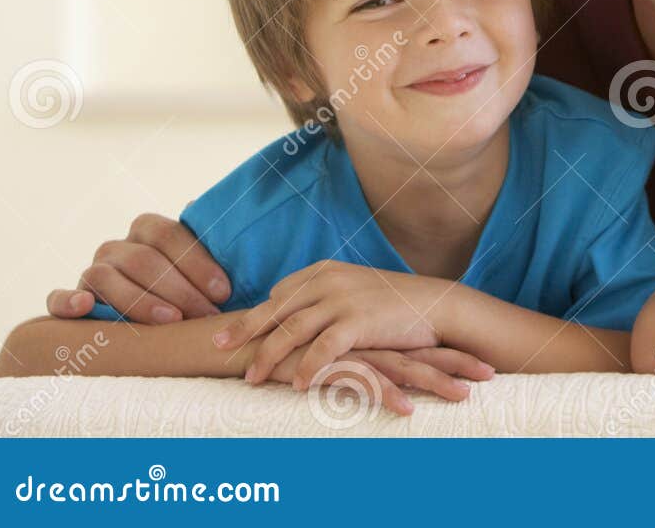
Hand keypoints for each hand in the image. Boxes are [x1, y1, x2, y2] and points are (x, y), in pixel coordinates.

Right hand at [47, 213, 231, 323]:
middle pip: (144, 260)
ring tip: (171, 320)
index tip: (223, 292)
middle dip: (180, 289)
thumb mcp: (199, 267)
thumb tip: (220, 220)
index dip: (197, 262)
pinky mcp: (70, 299)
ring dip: (141, 300)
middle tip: (206, 315)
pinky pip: (58, 298)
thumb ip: (210, 248)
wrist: (149, 314)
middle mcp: (117, 247)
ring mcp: (91, 272)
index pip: (170, 234)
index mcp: (148, 229)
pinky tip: (86, 306)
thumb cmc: (185, 289)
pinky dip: (68, 301)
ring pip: (107, 278)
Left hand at [212, 260, 452, 387]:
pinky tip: (297, 385)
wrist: (437, 305)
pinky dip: (308, 367)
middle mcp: (330, 280)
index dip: (257, 315)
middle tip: (216, 347)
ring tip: (251, 378)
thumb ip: (326, 297)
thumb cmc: (396, 303)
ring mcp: (344, 299)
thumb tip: (296, 314)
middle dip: (243, 329)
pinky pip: (324, 347)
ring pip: (292, 328)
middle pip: (275, 307)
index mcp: (326, 270)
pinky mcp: (360, 321)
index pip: (280, 293)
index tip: (233, 332)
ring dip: (268, 355)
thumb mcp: (356, 290)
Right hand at [258, 345, 493, 416]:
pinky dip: (387, 396)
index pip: (424, 343)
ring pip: (402, 366)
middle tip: (492, 375)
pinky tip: (407, 409)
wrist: (250, 340)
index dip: (456, 351)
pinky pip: (364, 381)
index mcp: (375, 335)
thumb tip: (390, 373)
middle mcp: (370, 339)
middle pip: (423, 351)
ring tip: (463, 396)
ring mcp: (353, 349)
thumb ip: (364, 358)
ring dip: (435, 382)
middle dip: (459, 363)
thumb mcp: (338, 353)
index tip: (490, 364)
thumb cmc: (296, 350)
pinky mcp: (331, 362)